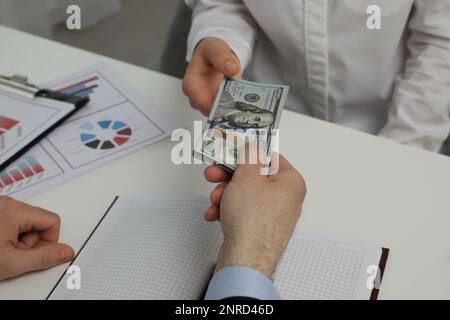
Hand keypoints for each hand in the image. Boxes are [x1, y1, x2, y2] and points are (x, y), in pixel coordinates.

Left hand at [0, 197, 73, 280]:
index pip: (53, 221)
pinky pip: (13, 223)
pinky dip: (8, 236)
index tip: (33, 253)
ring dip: (19, 240)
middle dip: (31, 241)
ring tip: (2, 251)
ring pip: (26, 224)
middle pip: (39, 222)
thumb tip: (66, 252)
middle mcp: (7, 204)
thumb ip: (42, 258)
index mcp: (14, 210)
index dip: (48, 241)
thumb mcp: (11, 262)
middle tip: (13, 254)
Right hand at [182, 37, 241, 115]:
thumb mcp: (215, 48)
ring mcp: (205, 103)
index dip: (217, 104)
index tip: (232, 99)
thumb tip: (230, 68)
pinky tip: (240, 103)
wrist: (213, 55)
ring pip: (217, 114)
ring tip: (241, 103)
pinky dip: (231, 109)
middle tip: (239, 104)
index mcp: (191, 84)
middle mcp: (196, 97)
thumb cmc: (209, 52)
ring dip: (229, 110)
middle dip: (224, 109)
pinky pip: (223, 112)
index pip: (201, 103)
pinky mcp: (215, 105)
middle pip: (209, 112)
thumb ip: (221, 56)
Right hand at [204, 154, 306, 277]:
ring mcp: (273, 215)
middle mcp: (286, 198)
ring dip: (225, 194)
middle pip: (253, 177)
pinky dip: (227, 210)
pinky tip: (216, 214)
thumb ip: (249, 156)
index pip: (269, 157)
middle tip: (215, 174)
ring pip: (244, 195)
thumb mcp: (247, 176)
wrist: (245, 259)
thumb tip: (252, 147)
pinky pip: (242, 211)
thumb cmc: (253, 223)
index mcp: (291, 182)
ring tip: (216, 200)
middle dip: (229, 177)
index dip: (247, 154)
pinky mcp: (259, 228)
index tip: (232, 151)